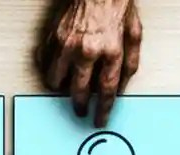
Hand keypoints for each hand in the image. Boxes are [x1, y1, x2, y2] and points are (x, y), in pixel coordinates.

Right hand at [36, 0, 141, 126]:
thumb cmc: (116, 4)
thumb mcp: (134, 33)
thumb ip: (129, 63)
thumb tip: (122, 86)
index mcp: (110, 50)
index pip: (107, 91)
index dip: (103, 109)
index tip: (99, 118)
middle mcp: (87, 50)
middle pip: (79, 90)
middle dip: (80, 105)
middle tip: (81, 110)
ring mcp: (67, 44)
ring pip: (56, 80)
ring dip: (61, 90)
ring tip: (66, 91)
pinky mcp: (54, 36)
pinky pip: (45, 62)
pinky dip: (48, 70)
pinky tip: (55, 72)